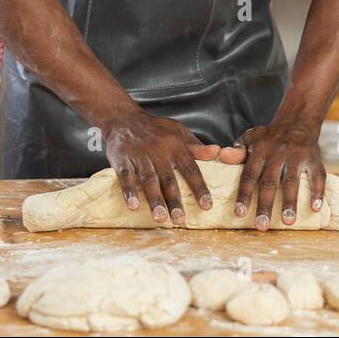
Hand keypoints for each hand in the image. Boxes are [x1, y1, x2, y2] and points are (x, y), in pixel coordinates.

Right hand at [102, 110, 226, 224]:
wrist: (124, 118)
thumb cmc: (155, 129)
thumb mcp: (178, 132)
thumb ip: (196, 146)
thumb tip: (217, 153)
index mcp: (175, 146)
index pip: (190, 168)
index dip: (199, 187)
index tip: (206, 206)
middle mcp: (158, 151)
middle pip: (168, 178)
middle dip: (174, 200)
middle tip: (180, 220)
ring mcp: (139, 155)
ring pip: (148, 179)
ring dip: (154, 199)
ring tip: (160, 218)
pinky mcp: (121, 158)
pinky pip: (125, 176)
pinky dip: (129, 190)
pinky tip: (133, 205)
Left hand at [231, 118, 324, 230]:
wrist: (297, 121)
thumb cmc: (269, 137)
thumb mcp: (251, 138)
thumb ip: (237, 150)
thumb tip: (222, 156)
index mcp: (260, 150)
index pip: (249, 175)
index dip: (244, 195)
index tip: (239, 213)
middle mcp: (277, 153)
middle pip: (270, 182)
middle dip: (265, 204)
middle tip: (261, 225)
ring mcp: (297, 156)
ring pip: (293, 181)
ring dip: (290, 202)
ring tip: (288, 221)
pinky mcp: (314, 158)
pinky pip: (317, 176)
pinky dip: (317, 192)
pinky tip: (315, 208)